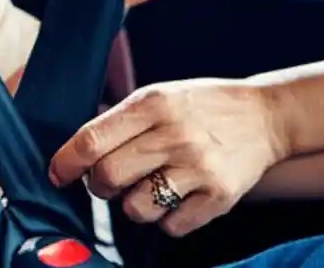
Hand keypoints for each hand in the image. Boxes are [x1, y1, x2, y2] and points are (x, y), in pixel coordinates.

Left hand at [49, 79, 288, 236]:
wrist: (266, 116)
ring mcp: (198, 168)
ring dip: (132, 205)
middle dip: (98, 186)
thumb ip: (120, 120)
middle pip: (108, 178)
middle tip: (108, 181)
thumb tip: (75, 152)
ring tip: (148, 187)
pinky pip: (171, 227)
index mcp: (153, 104)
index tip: (57, 174)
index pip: (92, 140)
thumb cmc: (201, 107)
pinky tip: (177, 197)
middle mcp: (174, 135)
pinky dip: (166, 219)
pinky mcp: (219, 197)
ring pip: (136, 209)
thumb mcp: (159, 96)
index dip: (66, 162)